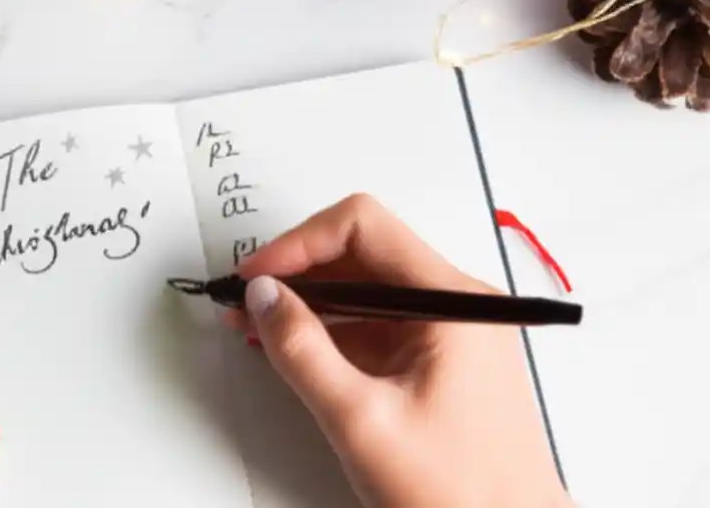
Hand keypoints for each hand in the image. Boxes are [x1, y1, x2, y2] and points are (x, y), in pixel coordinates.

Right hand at [229, 195, 569, 507]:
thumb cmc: (461, 493)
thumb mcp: (362, 421)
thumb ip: (303, 352)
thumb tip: (264, 296)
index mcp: (452, 303)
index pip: (364, 227)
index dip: (300, 243)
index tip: (258, 275)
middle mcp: (456, 306)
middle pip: (362, 252)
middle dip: (297, 270)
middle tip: (248, 299)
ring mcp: (448, 333)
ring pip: (365, 289)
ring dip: (308, 302)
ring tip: (256, 324)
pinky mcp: (437, 360)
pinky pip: (375, 325)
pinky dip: (329, 332)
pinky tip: (291, 348)